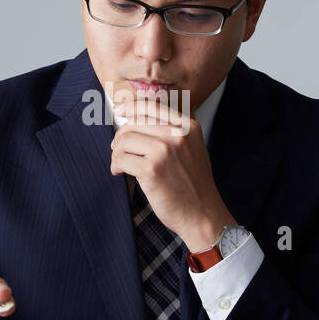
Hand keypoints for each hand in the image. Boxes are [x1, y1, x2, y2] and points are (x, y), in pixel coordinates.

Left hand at [109, 96, 235, 250]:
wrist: (203, 213)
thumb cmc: (194, 185)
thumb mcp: (192, 149)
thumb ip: (173, 132)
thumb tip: (138, 119)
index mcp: (188, 126)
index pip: (152, 106)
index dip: (132, 106)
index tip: (119, 109)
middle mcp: (177, 134)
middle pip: (135, 123)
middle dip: (121, 136)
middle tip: (119, 150)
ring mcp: (164, 151)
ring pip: (125, 140)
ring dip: (117, 153)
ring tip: (120, 164)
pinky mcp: (151, 169)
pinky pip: (121, 159)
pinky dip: (116, 165)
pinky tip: (119, 172)